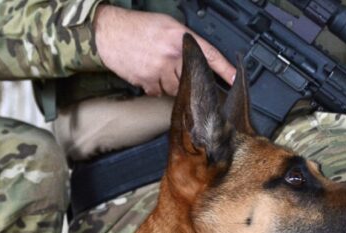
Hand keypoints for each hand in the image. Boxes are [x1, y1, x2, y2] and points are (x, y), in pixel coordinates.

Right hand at [93, 5, 235, 96]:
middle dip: (186, 78)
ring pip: (174, 89)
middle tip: (175, 70)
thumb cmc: (137, 27)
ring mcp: (158, 70)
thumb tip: (195, 56)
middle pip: (190, 78)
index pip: (209, 55)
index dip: (225, 69)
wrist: (109, 32)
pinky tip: (148, 75)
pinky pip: (157, 93)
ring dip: (169, 83)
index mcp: (179, 38)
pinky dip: (154, 87)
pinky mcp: (145, 81)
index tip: (235, 79)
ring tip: (159, 69)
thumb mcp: (166, 25)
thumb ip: (182, 41)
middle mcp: (171, 55)